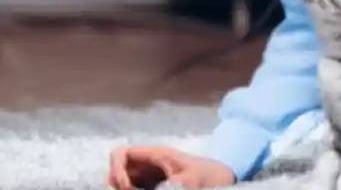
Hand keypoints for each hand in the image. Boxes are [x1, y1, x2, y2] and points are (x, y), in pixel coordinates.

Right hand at [107, 145, 235, 189]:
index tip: (126, 187)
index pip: (120, 153)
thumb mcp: (190, 181)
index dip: (116, 169)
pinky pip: (135, 188)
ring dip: (126, 189)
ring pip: (124, 182)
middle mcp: (148, 163)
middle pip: (117, 169)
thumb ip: (171, 187)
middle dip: (118, 182)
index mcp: (155, 154)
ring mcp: (150, 176)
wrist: (224, 179)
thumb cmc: (209, 175)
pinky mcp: (154, 187)